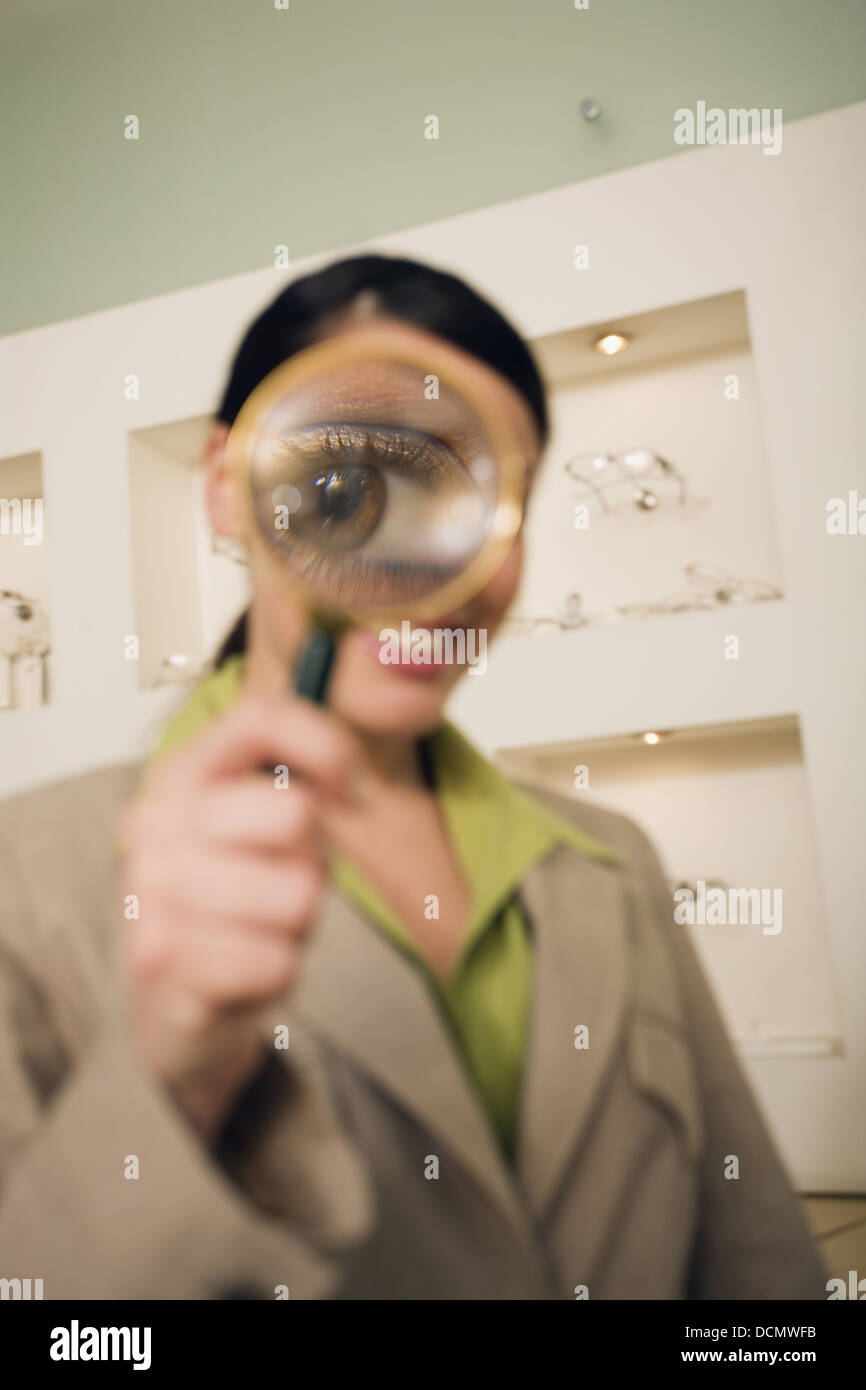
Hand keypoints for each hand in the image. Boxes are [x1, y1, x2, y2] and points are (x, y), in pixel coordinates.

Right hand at [120, 693, 364, 1140]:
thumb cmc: (238, 904)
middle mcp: (154, 821)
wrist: (179, 1005)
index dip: (326, 747)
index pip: (261, 718)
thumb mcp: (270, 832)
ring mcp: (148, 888)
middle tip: (284, 886)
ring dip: (297, 925)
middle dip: (313, 860)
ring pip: (297, 894)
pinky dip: (278, 971)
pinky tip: (244, 970)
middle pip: (294, 813)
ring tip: (261, 930)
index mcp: (182, 773)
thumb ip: (303, 783)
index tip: (352, 793)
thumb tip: (350, 784)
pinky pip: (276, 959)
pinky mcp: (159, 959)